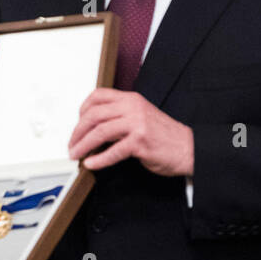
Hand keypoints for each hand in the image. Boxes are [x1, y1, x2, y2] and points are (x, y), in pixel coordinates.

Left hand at [68, 88, 194, 175]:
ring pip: (100, 131)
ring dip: (83, 145)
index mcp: (131, 99)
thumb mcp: (141, 117)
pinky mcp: (141, 142)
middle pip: (94, 115)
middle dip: (77, 131)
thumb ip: (120, 117)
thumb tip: (93, 129)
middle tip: (71, 144)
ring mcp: (137, 124)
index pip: (98, 96)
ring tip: (76, 154)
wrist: (188, 148)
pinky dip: (99, 159)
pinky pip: (113, 151)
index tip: (77, 123)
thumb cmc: (164, 136)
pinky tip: (91, 163)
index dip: (82, 109)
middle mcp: (133, 107)